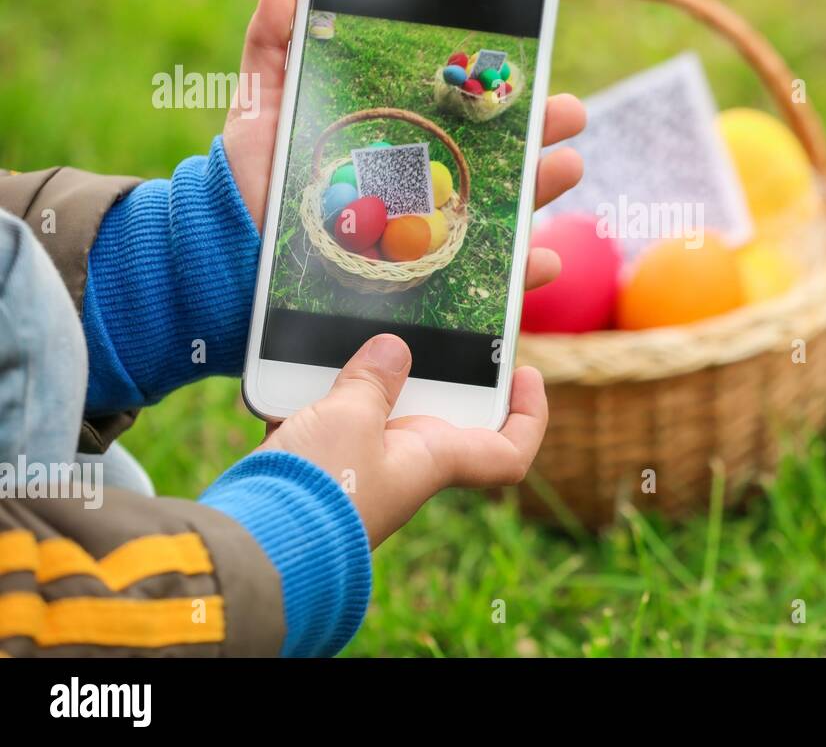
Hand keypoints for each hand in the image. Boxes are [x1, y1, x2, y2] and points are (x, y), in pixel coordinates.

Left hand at [222, 0, 584, 288]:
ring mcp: (434, 231)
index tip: (528, 61)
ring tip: (568, 165)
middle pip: (499, 151)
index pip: (460, 108)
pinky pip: (489, 281)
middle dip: (540, 128)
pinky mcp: (431, 282)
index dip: (497, 86)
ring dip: (545, 186)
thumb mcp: (260, 110)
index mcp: (399, 136)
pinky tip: (541, 260)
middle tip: (567, 110)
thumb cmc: (252, 181)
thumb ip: (272, 50)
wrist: (232, 254)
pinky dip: (524, 272)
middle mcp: (428, 181)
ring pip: (507, 207)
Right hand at [259, 334, 546, 546]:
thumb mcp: (348, 418)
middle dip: (428, 371)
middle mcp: (405, 466)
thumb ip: (372, 381)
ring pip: (374, 410)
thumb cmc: (316, 490)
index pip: (507, 450)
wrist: (251, 545)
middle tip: (421, 327)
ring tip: (341, 335)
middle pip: (436, 412)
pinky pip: (325, 420)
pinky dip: (311, 395)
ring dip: (359, 378)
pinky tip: (286, 371)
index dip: (528, 415)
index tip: (525, 372)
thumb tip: (394, 350)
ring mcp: (361, 467)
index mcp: (433, 459)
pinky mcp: (317, 466)